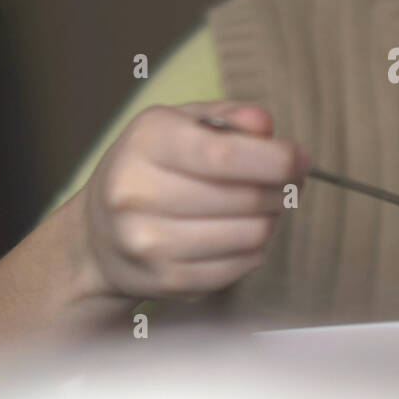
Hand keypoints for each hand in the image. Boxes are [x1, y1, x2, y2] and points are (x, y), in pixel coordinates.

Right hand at [76, 101, 309, 300]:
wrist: (97, 236)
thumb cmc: (151, 168)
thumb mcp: (180, 123)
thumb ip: (227, 118)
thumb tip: (265, 126)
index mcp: (146, 143)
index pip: (225, 155)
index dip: (277, 159)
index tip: (300, 159)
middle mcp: (139, 194)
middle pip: (248, 197)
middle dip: (281, 188)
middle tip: (284, 182)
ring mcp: (150, 243)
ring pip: (253, 234)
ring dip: (271, 219)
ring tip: (258, 207)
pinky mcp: (167, 281)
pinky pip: (243, 265)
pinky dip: (253, 248)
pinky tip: (236, 233)